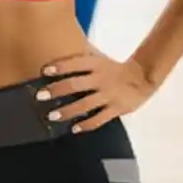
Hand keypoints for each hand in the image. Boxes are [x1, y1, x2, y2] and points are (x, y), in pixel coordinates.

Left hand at [37, 53, 155, 132]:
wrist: (142, 78)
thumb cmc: (113, 68)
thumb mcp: (99, 59)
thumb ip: (81, 61)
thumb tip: (56, 54)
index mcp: (96, 64)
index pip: (76, 63)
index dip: (60, 66)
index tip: (43, 71)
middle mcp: (101, 79)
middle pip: (76, 84)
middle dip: (57, 90)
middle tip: (39, 96)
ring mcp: (109, 95)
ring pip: (85, 104)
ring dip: (67, 111)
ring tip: (52, 116)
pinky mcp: (117, 109)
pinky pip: (99, 119)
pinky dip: (86, 124)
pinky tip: (74, 128)